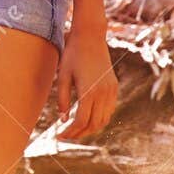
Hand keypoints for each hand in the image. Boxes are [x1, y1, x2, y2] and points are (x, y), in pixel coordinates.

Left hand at [51, 12, 118, 140]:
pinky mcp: (114, 87)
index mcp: (89, 91)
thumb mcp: (63, 76)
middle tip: (66, 135)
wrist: (91, 37)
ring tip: (76, 130)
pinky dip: (99, 118)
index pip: (81, 121)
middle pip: (93, 124)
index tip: (59, 135)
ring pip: (103, 120)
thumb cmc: (73, 55)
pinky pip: (109, 110)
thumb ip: (62, 99)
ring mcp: (111, 91)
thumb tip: (63, 119)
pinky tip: (88, 118)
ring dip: (90, 128)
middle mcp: (103, 93)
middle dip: (79, 133)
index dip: (70, 132)